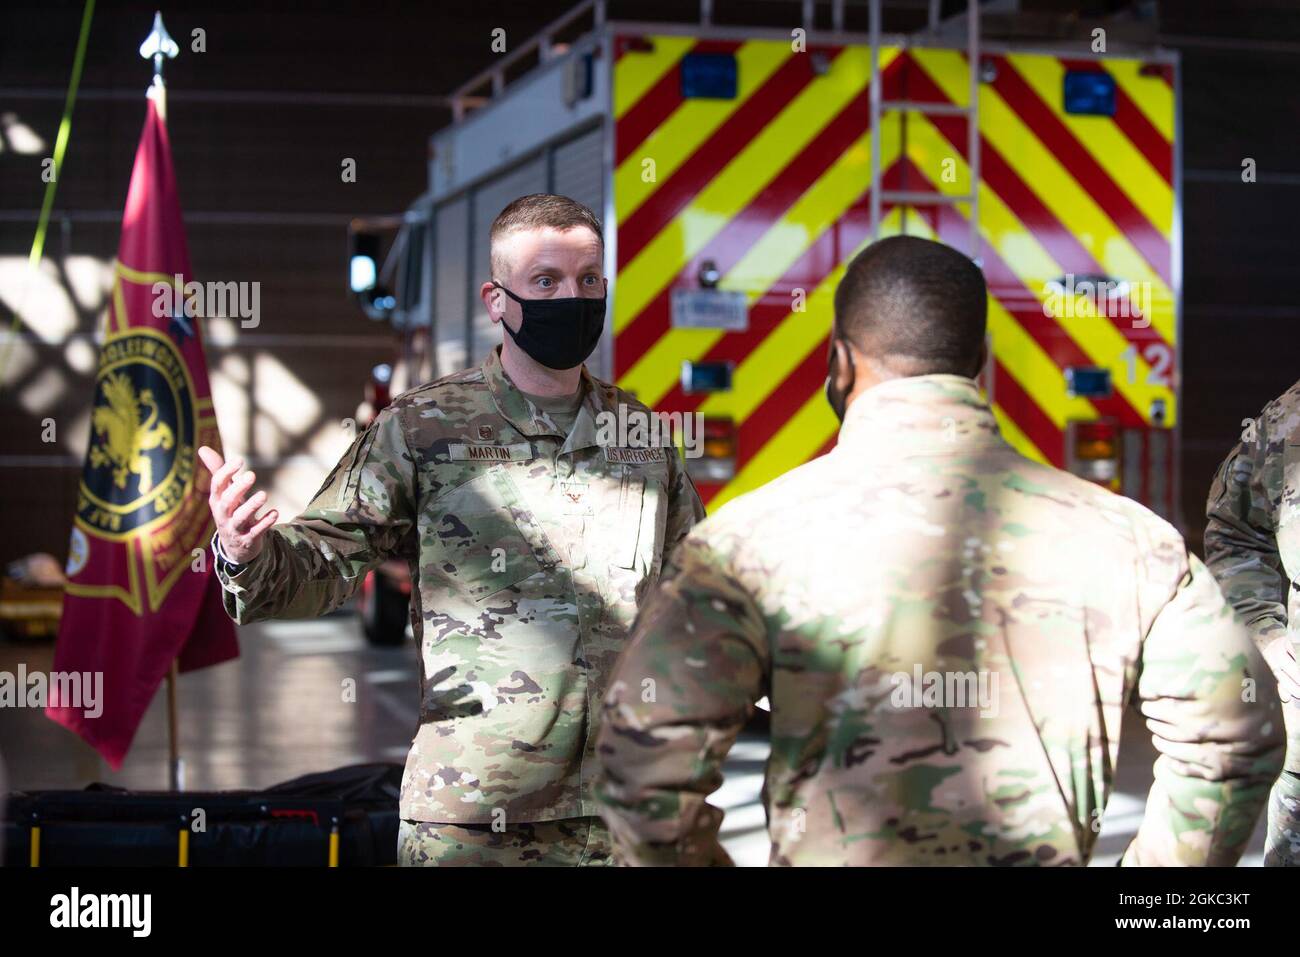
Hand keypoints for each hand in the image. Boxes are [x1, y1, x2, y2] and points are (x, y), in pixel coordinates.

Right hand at [197, 446, 277, 564]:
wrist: (235, 547)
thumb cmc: (230, 512)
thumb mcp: (224, 493)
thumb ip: (217, 471)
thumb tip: (202, 448)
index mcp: (217, 501)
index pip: (217, 485)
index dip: (226, 472)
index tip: (239, 459)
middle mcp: (223, 515)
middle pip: (227, 502)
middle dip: (238, 489)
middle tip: (251, 475)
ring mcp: (235, 528)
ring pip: (240, 518)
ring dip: (252, 506)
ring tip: (264, 494)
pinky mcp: (248, 540)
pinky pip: (256, 532)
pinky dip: (265, 523)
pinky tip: (275, 513)